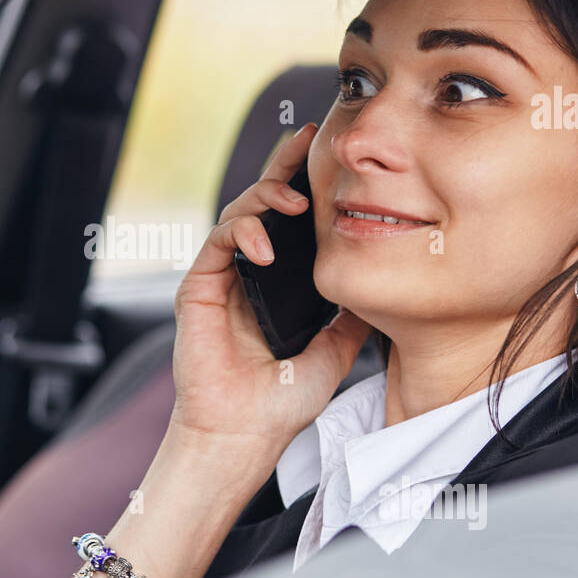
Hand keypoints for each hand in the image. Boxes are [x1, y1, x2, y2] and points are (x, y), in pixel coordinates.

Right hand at [168, 121, 370, 484]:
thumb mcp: (334, 349)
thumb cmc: (280, 402)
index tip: (325, 156)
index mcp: (277, 284)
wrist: (244, 434)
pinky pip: (217, 242)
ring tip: (293, 203)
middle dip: (281, 169)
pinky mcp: (198, 288)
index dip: (303, 186)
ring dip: (264, 197)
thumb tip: (380, 284)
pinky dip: (241, 232)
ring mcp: (221, 279)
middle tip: (304, 142)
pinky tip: (265, 242)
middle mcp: (247, 274)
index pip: (290, 223)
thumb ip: (351, 315)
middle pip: (261, 205)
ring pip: (238, 214)